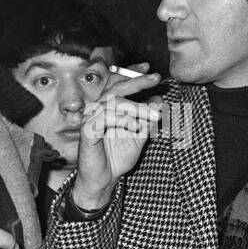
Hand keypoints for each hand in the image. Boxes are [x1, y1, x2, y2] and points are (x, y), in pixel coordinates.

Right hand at [73, 66, 163, 210]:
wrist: (104, 180)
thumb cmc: (117, 157)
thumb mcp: (139, 136)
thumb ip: (148, 118)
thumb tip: (159, 100)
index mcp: (109, 108)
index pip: (119, 84)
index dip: (133, 73)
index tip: (149, 68)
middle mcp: (98, 109)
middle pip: (116, 88)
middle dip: (137, 81)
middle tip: (156, 78)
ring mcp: (91, 119)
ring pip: (114, 103)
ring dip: (138, 107)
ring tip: (156, 114)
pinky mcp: (88, 131)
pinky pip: (105, 118)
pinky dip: (123, 120)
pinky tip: (136, 126)